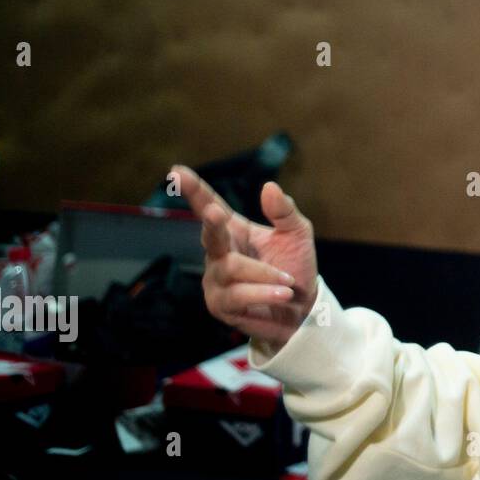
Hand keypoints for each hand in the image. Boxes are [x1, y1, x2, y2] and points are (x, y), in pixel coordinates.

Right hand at [171, 163, 318, 352]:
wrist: (303, 308)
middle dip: (212, 224)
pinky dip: (263, 292)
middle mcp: (219, 253)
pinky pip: (238, 295)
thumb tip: (269, 187)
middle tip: (217, 214)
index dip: (194, 190)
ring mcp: (216, 280)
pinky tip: (283, 294)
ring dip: (264, 273)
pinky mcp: (220, 305)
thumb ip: (284, 211)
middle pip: (210, 235)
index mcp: (234, 230)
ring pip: (231, 268)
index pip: (210, 205)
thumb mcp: (297, 233)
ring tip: (288, 281)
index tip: (177, 171)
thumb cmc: (295, 266)